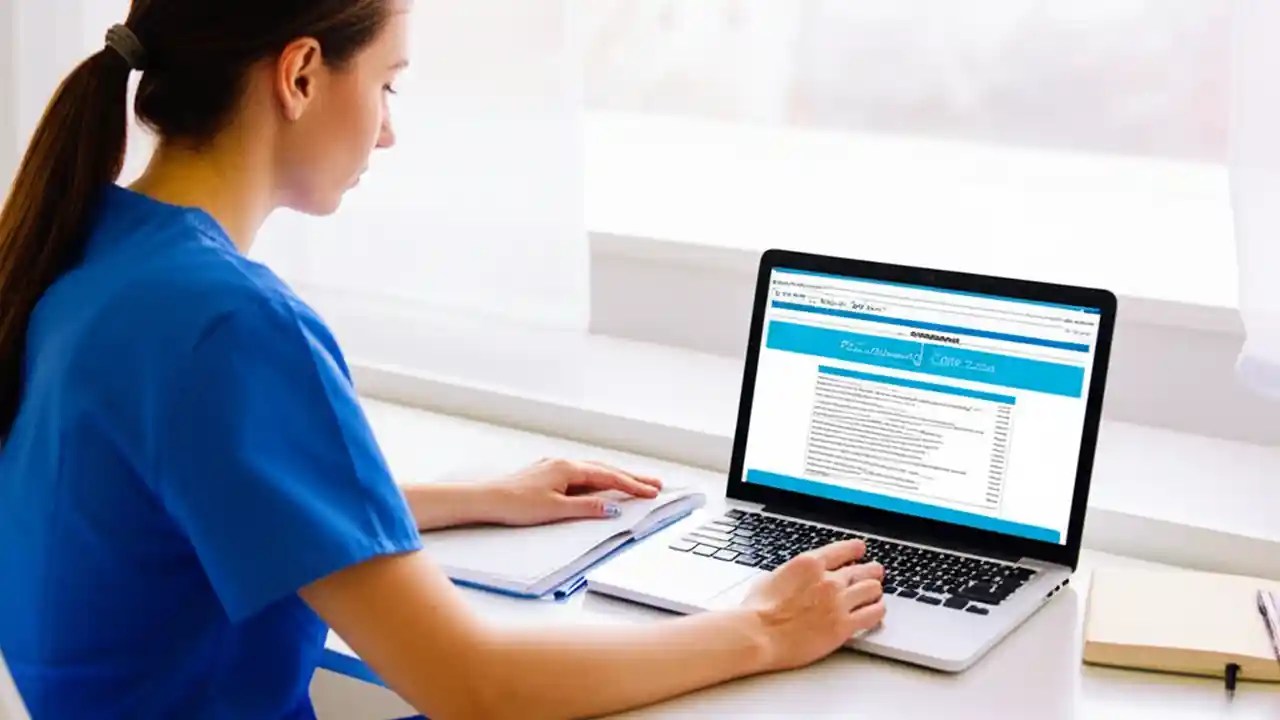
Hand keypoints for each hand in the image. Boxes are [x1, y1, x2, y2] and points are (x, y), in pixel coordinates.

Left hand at [482, 458, 663, 526]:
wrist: (485, 500)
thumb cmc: (516, 504)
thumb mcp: (555, 510)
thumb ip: (586, 508)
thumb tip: (613, 508)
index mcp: (568, 468)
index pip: (608, 477)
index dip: (632, 485)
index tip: (652, 492)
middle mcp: (563, 463)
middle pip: (604, 470)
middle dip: (630, 478)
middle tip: (655, 484)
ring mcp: (554, 467)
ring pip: (592, 471)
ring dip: (615, 478)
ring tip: (634, 484)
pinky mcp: (546, 475)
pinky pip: (580, 475)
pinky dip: (597, 480)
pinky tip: (599, 486)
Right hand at [742, 540, 885, 672]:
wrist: (758, 635)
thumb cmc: (757, 610)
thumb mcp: (772, 578)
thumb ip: (794, 575)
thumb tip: (797, 578)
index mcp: (809, 564)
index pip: (844, 549)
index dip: (856, 549)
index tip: (860, 551)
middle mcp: (828, 580)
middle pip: (863, 570)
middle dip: (870, 571)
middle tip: (874, 573)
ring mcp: (839, 602)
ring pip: (873, 589)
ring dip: (874, 591)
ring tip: (875, 595)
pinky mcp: (844, 626)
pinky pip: (874, 614)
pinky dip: (878, 611)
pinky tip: (876, 612)